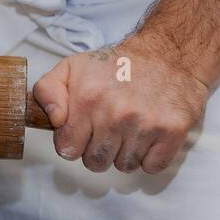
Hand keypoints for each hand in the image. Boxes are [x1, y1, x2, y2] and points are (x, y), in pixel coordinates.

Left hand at [33, 32, 210, 173]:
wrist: (168, 53)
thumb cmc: (118, 65)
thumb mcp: (71, 67)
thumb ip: (47, 91)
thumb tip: (55, 120)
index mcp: (88, 99)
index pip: (68, 149)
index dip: (73, 142)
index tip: (83, 130)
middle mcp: (116, 114)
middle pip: (95, 162)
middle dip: (97, 149)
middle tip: (108, 128)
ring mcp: (145, 125)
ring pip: (124, 165)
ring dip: (124, 152)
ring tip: (129, 128)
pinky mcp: (171, 132)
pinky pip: (152, 166)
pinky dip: (149, 157)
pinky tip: (148, 135)